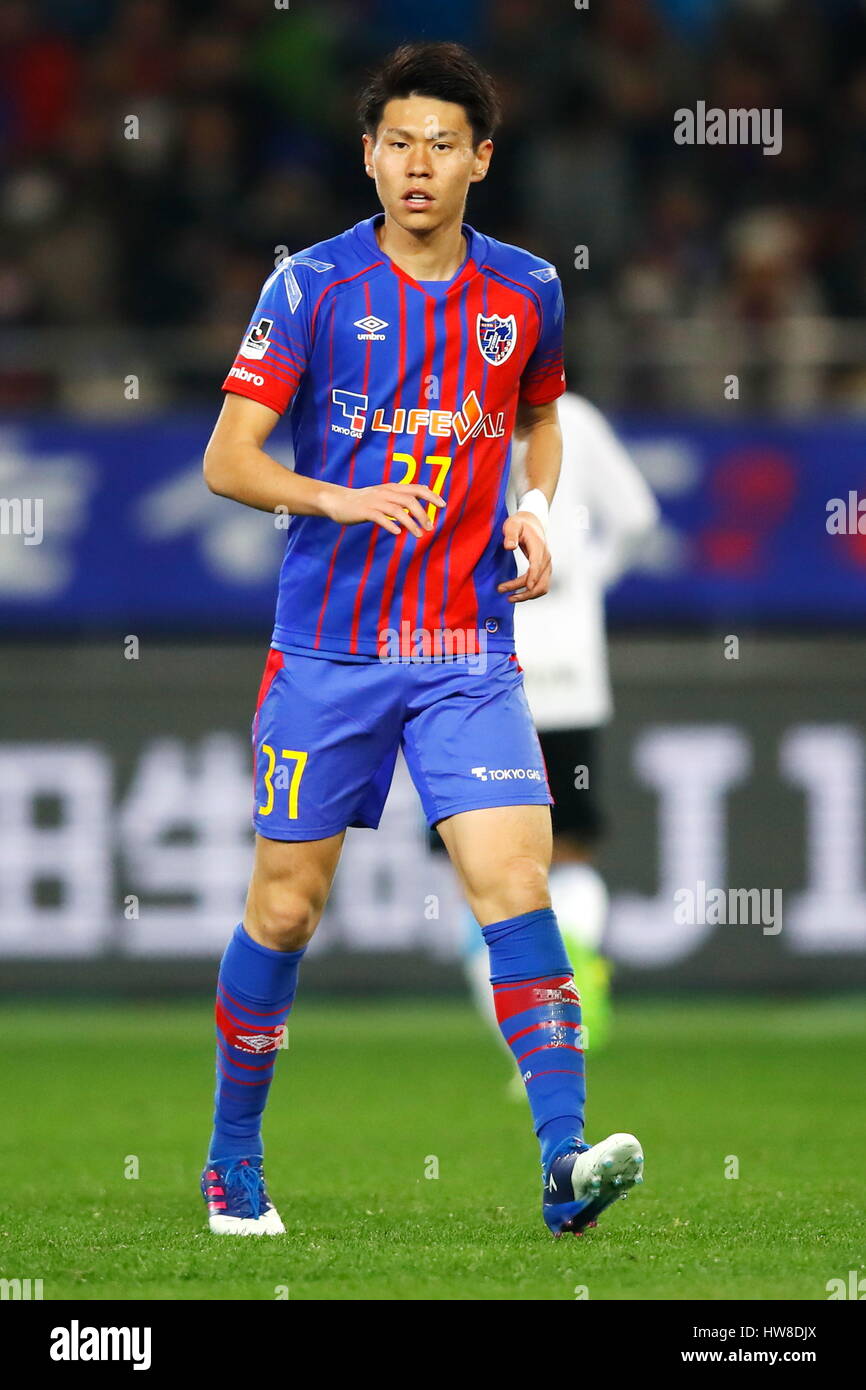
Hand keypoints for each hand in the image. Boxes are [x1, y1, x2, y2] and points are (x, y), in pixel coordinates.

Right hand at [322, 483, 444, 537]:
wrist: (338, 501)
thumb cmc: (363, 501)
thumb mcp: (383, 495)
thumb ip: (400, 497)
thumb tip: (420, 500)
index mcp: (392, 488)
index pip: (416, 488)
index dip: (431, 495)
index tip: (442, 505)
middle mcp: (385, 492)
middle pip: (410, 500)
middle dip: (423, 513)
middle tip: (430, 527)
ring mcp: (375, 502)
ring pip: (398, 510)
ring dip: (411, 523)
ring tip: (419, 535)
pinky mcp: (365, 511)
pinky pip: (380, 517)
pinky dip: (390, 525)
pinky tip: (398, 533)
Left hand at [497, 511, 551, 601]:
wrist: (532, 523)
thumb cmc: (520, 524)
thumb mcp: (512, 525)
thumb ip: (510, 535)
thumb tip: (509, 547)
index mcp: (539, 546)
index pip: (538, 564)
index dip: (533, 576)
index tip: (526, 587)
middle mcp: (546, 558)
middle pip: (540, 580)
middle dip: (524, 590)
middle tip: (504, 592)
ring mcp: (547, 565)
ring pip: (542, 586)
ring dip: (528, 595)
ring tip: (510, 598)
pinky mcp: (544, 570)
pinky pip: (542, 586)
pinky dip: (531, 593)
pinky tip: (518, 594)